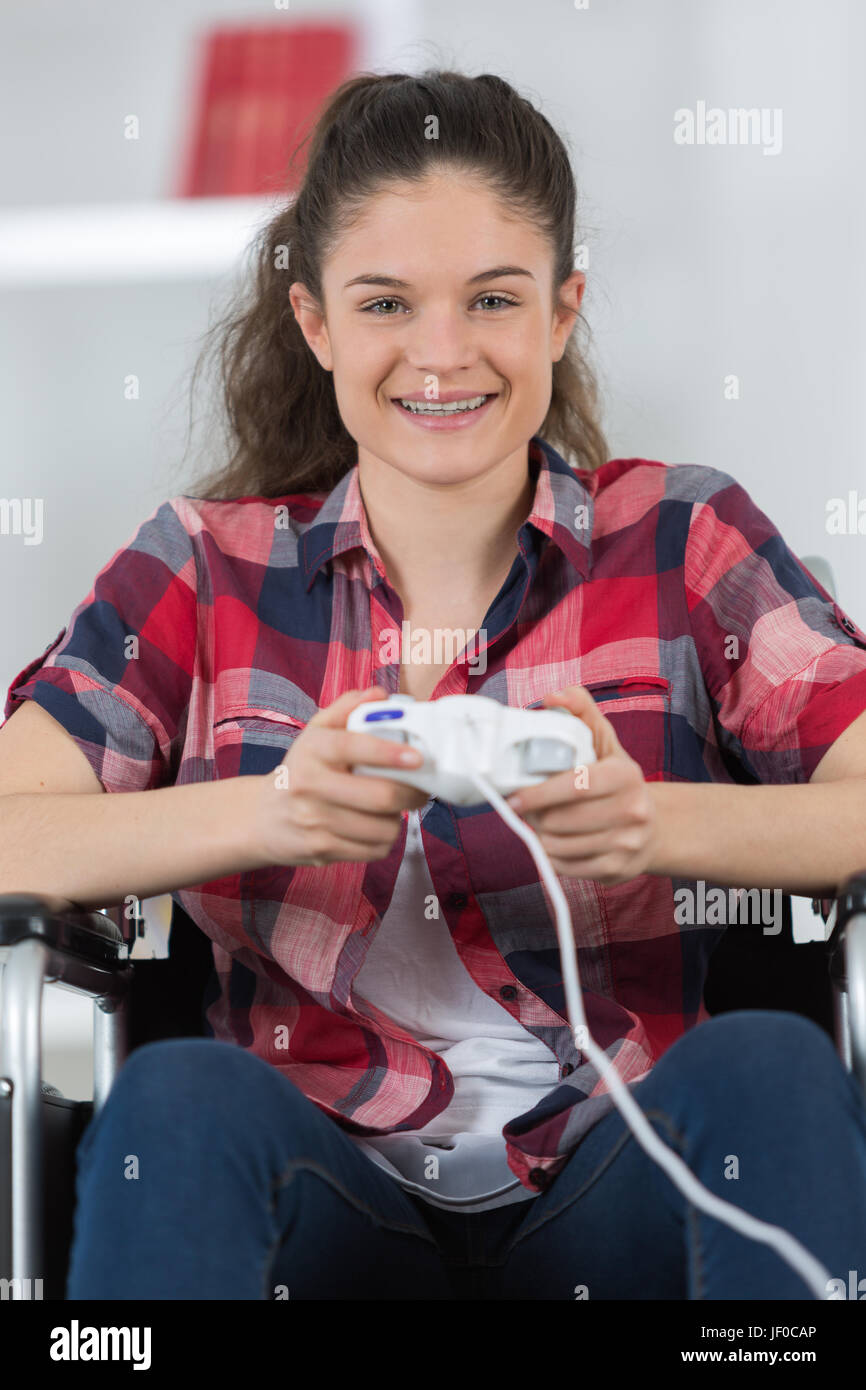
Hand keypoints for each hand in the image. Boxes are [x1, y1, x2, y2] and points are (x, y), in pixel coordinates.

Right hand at [251, 686, 428, 867]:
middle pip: (380, 796)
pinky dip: (384, 839)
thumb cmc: (301, 771)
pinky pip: (374, 849)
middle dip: (412, 794)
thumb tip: (379, 695)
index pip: (353, 746)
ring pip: (383, 827)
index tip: (417, 757)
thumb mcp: (316, 734)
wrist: (263, 818)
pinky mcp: (321, 850)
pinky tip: (374, 826)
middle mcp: (309, 785)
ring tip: (391, 808)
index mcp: (312, 749)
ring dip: (397, 819)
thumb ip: (347, 709)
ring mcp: (314, 821)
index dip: (389, 752)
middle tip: (421, 789)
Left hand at [504, 685, 657, 884]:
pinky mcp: (617, 870)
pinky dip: (553, 857)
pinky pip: (567, 867)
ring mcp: (627, 843)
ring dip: (541, 836)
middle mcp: (633, 810)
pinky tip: (556, 843)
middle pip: (562, 819)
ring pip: (560, 846)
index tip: (515, 798)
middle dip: (536, 816)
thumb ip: (580, 710)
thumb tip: (552, 697)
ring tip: (543, 824)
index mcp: (625, 776)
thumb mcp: (604, 743)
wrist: (654, 828)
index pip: (575, 785)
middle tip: (527, 810)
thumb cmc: (618, 781)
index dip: (538, 792)